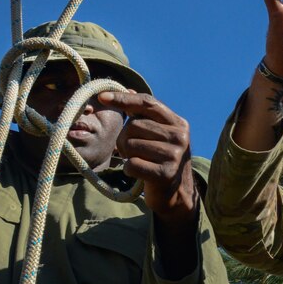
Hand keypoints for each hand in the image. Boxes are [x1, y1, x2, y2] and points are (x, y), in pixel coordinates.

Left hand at [99, 91, 199, 225]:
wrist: (177, 194)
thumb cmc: (161, 160)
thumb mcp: (158, 135)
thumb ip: (144, 115)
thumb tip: (128, 89)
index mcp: (178, 123)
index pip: (148, 103)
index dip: (124, 99)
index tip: (102, 96)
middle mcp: (180, 137)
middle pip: (135, 126)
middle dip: (125, 139)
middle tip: (133, 151)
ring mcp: (175, 155)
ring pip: (132, 145)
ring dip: (128, 155)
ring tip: (140, 162)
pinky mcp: (166, 174)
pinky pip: (132, 164)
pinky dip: (130, 170)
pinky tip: (140, 174)